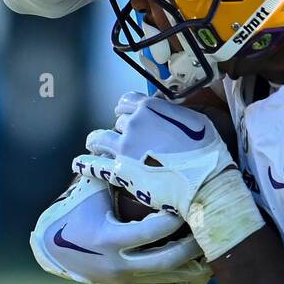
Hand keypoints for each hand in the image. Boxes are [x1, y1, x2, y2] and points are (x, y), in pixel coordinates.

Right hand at [30, 174, 209, 283]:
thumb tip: (140, 141)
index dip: (172, 219)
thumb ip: (114, 171)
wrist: (53, 247)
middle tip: (207, 228)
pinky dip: (185, 282)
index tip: (186, 204)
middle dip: (191, 246)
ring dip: (194, 267)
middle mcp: (118, 264)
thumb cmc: (76, 210)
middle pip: (165, 260)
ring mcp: (124, 280)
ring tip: (215, 252)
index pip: (149, 232)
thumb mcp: (92, 190)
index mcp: (109, 239)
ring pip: (168, 280)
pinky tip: (203, 272)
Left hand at [74, 92, 234, 219]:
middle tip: (128, 141)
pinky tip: (78, 164)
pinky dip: (83, 164)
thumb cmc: (206, 152)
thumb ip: (173, 111)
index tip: (124, 115)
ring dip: (97, 141)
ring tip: (94, 146)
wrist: (204, 181)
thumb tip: (163, 106)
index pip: (127, 102)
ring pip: (99, 138)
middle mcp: (133, 123)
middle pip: (118, 123)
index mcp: (150, 108)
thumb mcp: (195, 119)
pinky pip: (93, 165)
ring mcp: (124, 148)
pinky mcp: (119, 171)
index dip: (125, 110)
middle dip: (122, 130)